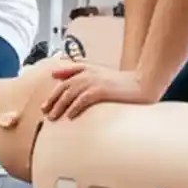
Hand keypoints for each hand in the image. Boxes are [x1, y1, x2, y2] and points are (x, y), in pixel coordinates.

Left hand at [42, 63, 157, 119]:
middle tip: (45, 113)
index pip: (63, 81)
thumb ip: (79, 72)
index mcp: (86, 70)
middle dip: (52, 100)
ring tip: (53, 117)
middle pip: (63, 88)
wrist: (142, 84)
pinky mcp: (101, 90)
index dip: (53, 93)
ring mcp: (94, 81)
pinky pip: (82, 99)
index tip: (45, 105)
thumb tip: (57, 76)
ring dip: (60, 106)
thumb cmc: (122, 82)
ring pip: (70, 94)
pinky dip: (74, 107)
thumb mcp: (99, 74)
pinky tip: (69, 116)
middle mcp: (87, 74)